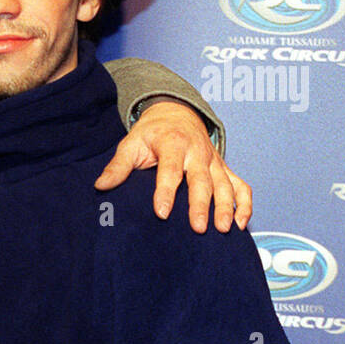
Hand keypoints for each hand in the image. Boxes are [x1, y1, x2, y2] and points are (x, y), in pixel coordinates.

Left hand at [95, 99, 251, 233]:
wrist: (176, 113)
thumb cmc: (151, 133)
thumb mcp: (131, 143)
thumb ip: (118, 166)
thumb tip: (101, 186)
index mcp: (173, 144)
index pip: (170, 170)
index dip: (166, 192)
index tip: (162, 213)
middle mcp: (198, 152)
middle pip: (202, 180)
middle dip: (201, 204)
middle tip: (197, 228)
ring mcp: (213, 161)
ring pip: (224, 184)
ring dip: (225, 207)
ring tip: (223, 229)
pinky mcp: (223, 168)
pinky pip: (240, 185)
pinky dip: (244, 203)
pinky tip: (241, 223)